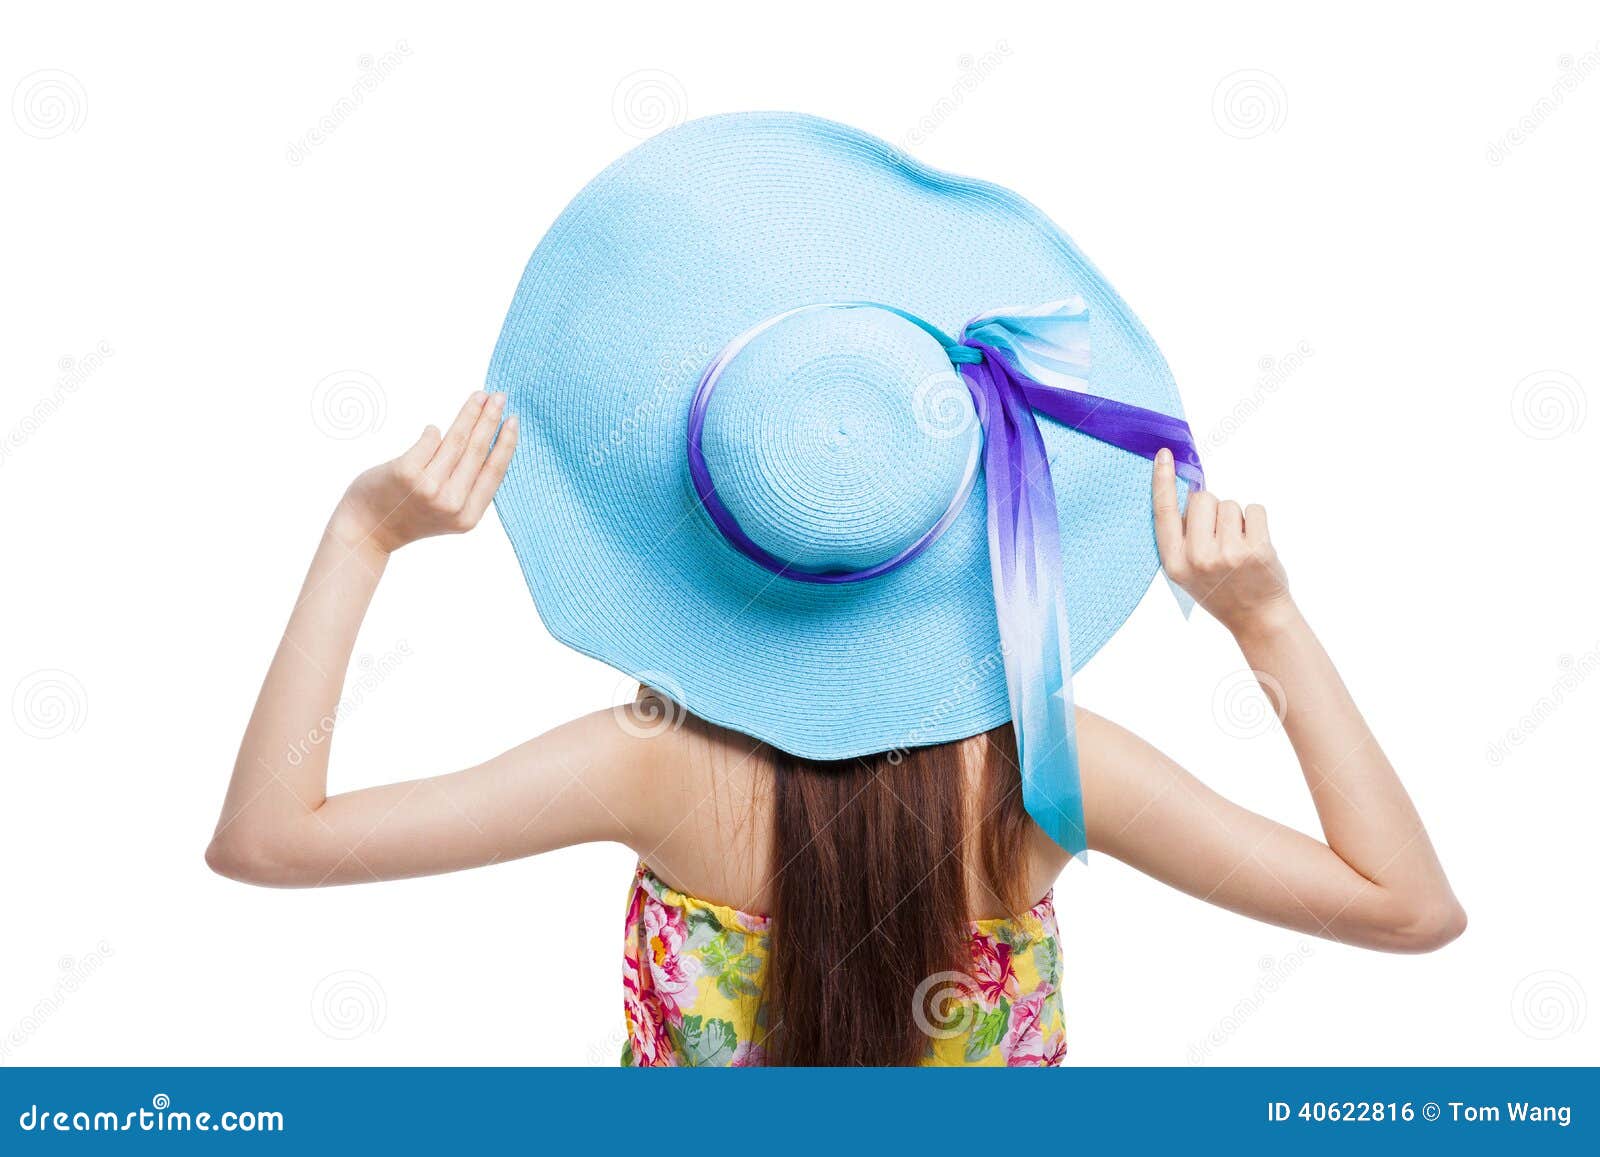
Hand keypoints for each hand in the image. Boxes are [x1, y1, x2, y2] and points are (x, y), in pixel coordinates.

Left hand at [331, 391, 518, 554]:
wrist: (369, 529)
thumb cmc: (410, 514)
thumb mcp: (448, 512)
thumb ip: (467, 487)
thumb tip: (485, 441)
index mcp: (467, 516)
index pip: (494, 472)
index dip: (506, 442)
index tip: (513, 420)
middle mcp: (451, 503)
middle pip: (477, 450)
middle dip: (491, 418)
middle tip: (500, 396)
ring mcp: (428, 487)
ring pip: (456, 441)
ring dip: (469, 413)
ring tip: (478, 396)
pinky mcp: (406, 472)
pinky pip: (428, 441)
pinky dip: (431, 432)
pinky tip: (433, 429)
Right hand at [1152, 448, 1292, 636]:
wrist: (1257, 617)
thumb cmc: (1221, 589)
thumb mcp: (1187, 571)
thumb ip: (1182, 537)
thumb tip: (1191, 492)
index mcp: (1175, 562)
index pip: (1164, 512)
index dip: (1163, 481)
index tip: (1165, 455)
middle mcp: (1198, 557)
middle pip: (1202, 499)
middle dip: (1213, 508)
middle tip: (1220, 535)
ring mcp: (1228, 553)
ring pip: (1230, 504)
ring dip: (1237, 519)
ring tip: (1239, 545)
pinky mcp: (1256, 549)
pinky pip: (1255, 510)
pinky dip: (1257, 521)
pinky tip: (1255, 544)